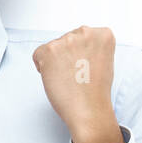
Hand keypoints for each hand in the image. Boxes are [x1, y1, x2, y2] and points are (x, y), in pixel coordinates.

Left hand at [32, 26, 122, 142]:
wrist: (89, 110)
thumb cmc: (96, 92)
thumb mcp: (103, 61)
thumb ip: (91, 48)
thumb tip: (74, 47)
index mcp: (102, 34)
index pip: (83, 36)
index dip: (81, 55)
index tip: (86, 67)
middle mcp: (85, 32)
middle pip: (67, 40)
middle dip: (67, 56)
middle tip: (76, 74)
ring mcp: (66, 40)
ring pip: (53, 48)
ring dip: (55, 62)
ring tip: (68, 78)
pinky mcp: (49, 50)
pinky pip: (38, 55)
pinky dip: (42, 68)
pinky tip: (56, 79)